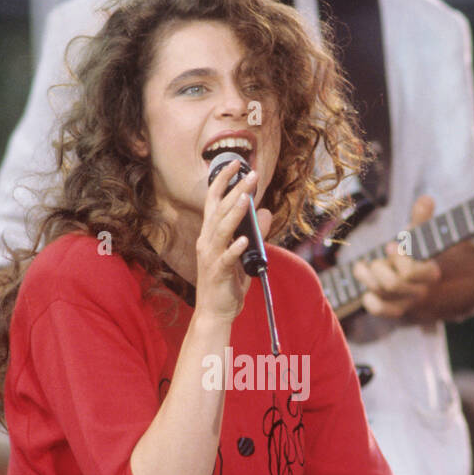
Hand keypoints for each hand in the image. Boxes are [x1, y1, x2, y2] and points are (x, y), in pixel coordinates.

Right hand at [194, 158, 272, 322]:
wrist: (215, 312)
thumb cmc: (226, 282)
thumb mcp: (243, 253)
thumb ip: (254, 233)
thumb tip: (266, 212)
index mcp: (210, 234)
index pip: (214, 201)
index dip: (223, 181)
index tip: (236, 163)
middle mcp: (207, 241)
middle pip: (220, 210)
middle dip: (236, 190)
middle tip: (251, 173)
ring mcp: (211, 257)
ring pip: (222, 230)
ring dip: (235, 213)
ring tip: (247, 197)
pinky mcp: (217, 273)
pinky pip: (226, 258)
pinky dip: (235, 248)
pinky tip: (245, 239)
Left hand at [352, 195, 441, 317]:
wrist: (417, 280)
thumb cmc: (414, 252)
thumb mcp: (418, 236)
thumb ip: (421, 219)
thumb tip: (426, 199)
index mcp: (429, 273)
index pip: (411, 272)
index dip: (397, 258)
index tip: (390, 246)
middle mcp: (419, 291)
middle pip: (392, 284)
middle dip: (379, 268)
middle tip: (378, 259)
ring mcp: (406, 303)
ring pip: (381, 293)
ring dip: (367, 277)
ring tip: (363, 267)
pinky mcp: (392, 311)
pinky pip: (377, 309)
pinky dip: (368, 298)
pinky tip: (367, 288)